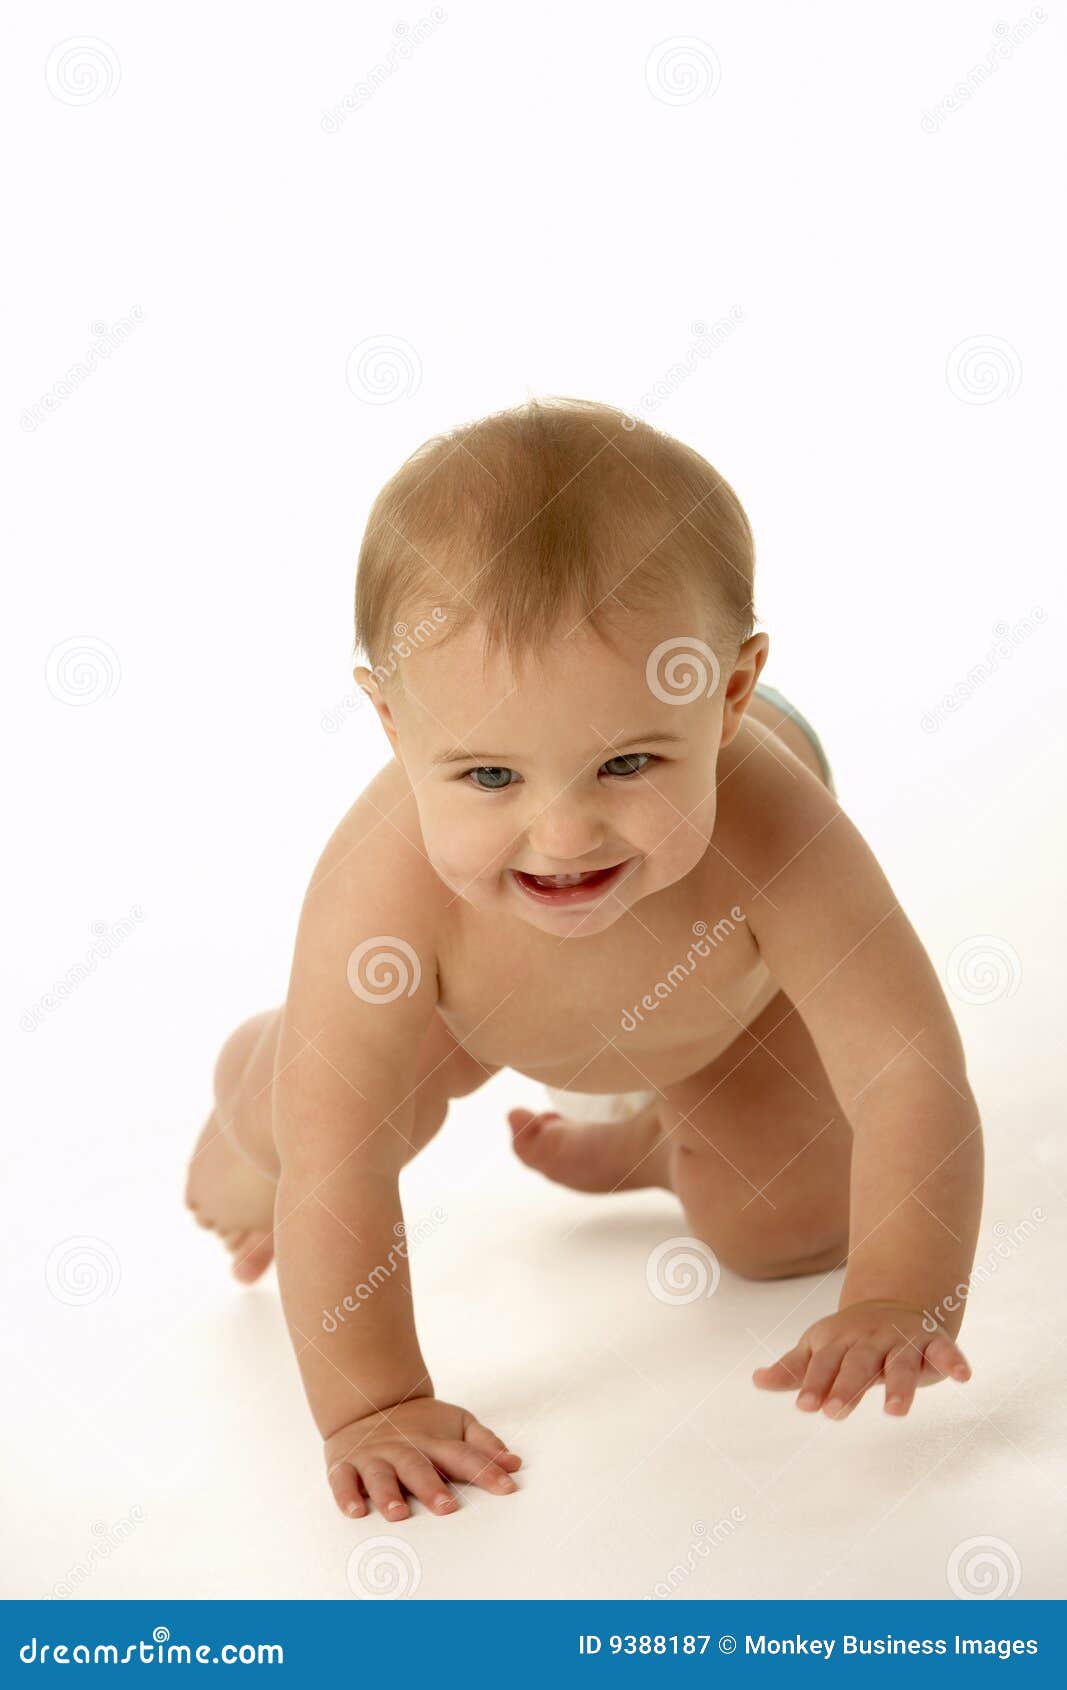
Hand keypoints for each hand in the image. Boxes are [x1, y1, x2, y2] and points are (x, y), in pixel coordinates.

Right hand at [324, 1396, 521, 1518]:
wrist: (367, 1400)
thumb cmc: (419, 1424)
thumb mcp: (456, 1424)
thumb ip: (484, 1444)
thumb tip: (515, 1464)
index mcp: (434, 1441)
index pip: (463, 1455)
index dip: (486, 1469)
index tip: (507, 1486)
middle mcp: (404, 1448)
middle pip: (418, 1467)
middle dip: (431, 1487)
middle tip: (447, 1507)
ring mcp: (373, 1456)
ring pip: (380, 1475)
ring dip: (388, 1494)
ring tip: (398, 1514)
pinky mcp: (345, 1464)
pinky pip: (342, 1480)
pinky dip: (346, 1495)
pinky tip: (355, 1511)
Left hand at [751, 1299, 972, 1418]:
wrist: (894, 1302)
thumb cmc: (849, 1339)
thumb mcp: (820, 1349)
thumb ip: (794, 1369)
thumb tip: (756, 1380)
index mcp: (839, 1341)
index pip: (825, 1364)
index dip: (815, 1383)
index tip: (806, 1406)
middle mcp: (870, 1339)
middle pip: (858, 1364)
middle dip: (847, 1386)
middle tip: (835, 1413)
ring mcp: (902, 1339)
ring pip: (901, 1362)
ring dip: (899, 1385)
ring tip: (894, 1411)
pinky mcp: (933, 1342)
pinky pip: (945, 1350)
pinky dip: (953, 1360)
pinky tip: (962, 1376)